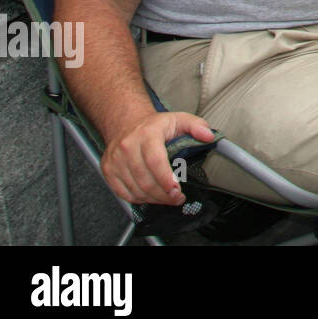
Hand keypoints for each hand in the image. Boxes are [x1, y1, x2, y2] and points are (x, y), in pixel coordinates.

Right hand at [101, 111, 215, 204]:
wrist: (126, 123)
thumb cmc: (155, 125)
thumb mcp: (179, 119)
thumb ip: (197, 126)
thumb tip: (209, 136)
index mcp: (147, 134)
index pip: (155, 161)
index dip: (166, 179)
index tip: (177, 190)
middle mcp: (128, 146)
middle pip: (145, 179)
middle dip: (164, 194)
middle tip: (177, 198)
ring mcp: (116, 159)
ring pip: (135, 188)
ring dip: (153, 199)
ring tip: (167, 198)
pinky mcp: (108, 170)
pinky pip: (123, 192)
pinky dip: (138, 199)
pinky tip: (151, 196)